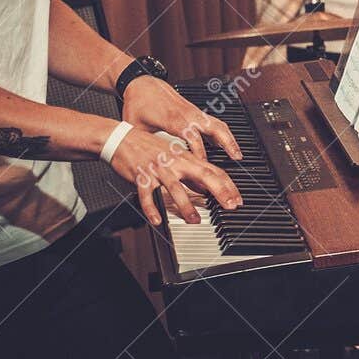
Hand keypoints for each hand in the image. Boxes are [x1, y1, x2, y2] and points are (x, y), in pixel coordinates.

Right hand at [108, 127, 241, 227]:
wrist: (123, 138)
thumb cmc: (149, 148)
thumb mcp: (175, 156)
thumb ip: (190, 172)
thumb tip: (206, 187)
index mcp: (186, 158)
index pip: (213, 171)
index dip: (227, 185)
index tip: (236, 199)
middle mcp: (175, 163)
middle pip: (203, 175)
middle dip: (219, 191)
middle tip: (229, 206)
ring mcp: (159, 170)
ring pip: (176, 188)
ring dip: (187, 206)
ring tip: (195, 220)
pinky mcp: (141, 177)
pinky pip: (147, 195)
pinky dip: (152, 208)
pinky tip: (157, 220)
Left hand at [120, 74, 242, 161]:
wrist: (141, 83)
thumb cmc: (139, 103)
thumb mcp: (136, 127)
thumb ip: (145, 146)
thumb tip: (145, 164)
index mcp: (174, 120)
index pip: (193, 138)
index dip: (200, 153)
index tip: (204, 167)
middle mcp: (188, 115)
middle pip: (215, 127)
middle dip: (228, 143)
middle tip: (237, 157)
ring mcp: (193, 112)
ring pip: (218, 124)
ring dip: (230, 138)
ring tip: (237, 153)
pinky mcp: (194, 111)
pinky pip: (214, 121)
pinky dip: (223, 132)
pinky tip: (224, 143)